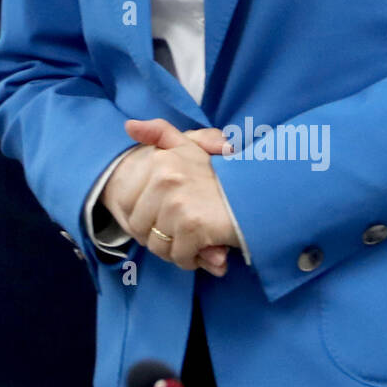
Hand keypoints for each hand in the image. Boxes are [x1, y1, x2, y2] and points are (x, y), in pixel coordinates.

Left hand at [102, 118, 238, 274]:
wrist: (260, 194)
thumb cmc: (222, 174)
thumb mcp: (189, 145)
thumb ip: (159, 133)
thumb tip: (129, 127)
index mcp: (158, 161)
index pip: (126, 204)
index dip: (144, 217)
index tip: (164, 216)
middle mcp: (164, 179)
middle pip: (139, 227)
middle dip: (158, 236)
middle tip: (181, 232)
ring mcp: (177, 202)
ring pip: (157, 244)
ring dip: (175, 251)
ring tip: (193, 240)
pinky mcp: (192, 225)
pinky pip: (178, 256)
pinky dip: (191, 260)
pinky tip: (206, 249)